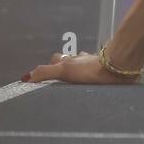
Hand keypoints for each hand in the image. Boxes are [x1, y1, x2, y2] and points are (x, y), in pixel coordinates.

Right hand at [21, 52, 142, 84]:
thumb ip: (45, 72)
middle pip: (73, 60)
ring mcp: (97, 65)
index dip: (52, 64)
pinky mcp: (109, 73)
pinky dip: (98, 76)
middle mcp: (83, 61)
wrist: (118, 67)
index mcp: (72, 61)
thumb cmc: (92, 68)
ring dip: (84, 69)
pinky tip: (100, 83)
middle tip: (63, 74)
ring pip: (88, 64)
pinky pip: (101, 73)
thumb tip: (25, 77)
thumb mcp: (64, 70)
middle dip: (67, 65)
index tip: (47, 70)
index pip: (58, 59)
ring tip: (81, 79)